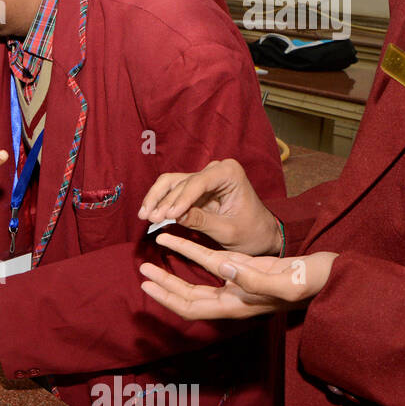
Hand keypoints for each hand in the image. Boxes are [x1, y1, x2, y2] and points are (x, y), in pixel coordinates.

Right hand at [137, 159, 281, 255]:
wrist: (260, 235)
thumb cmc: (251, 232)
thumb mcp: (228, 231)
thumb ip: (202, 221)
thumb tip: (174, 215)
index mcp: (229, 173)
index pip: (198, 183)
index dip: (181, 199)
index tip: (167, 215)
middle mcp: (215, 170)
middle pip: (181, 182)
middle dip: (164, 201)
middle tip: (150, 218)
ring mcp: (203, 177)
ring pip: (171, 183)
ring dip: (156, 199)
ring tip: (144, 215)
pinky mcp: (194, 189)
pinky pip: (172, 192)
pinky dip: (160, 202)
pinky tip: (148, 213)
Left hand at [139, 232, 337, 319]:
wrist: (333, 276)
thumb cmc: (314, 282)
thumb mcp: (286, 283)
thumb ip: (254, 281)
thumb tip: (223, 270)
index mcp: (239, 306)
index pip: (193, 307)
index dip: (168, 299)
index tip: (147, 285)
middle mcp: (234, 299)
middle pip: (188, 298)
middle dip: (164, 287)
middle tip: (142, 271)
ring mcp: (238, 285)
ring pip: (197, 282)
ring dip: (173, 273)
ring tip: (150, 261)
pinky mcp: (245, 270)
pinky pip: (212, 262)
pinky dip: (193, 252)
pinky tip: (177, 241)